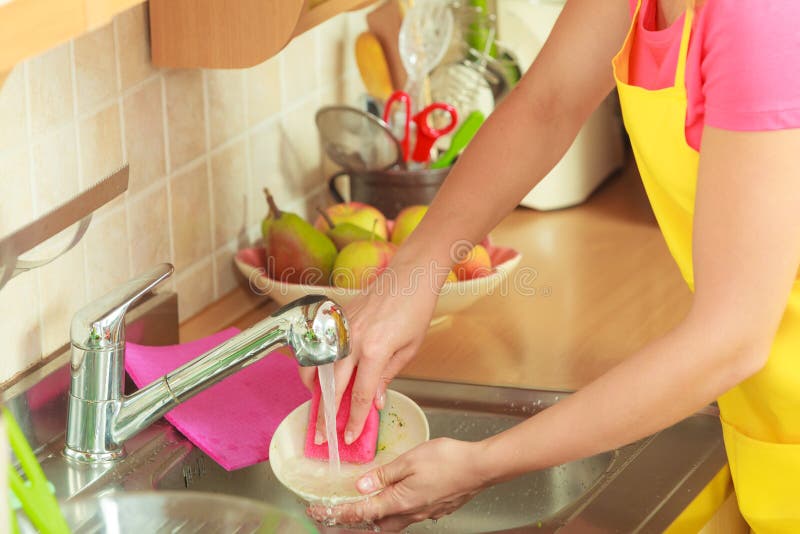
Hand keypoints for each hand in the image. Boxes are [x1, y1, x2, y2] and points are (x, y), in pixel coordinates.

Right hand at [298, 265, 439, 443]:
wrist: (407, 276)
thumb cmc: (414, 310)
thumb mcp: (408, 350)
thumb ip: (387, 377)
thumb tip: (374, 402)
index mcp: (374, 351)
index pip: (359, 395)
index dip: (353, 419)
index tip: (349, 437)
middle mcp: (351, 340)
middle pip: (332, 386)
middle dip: (326, 415)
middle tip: (320, 436)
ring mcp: (339, 328)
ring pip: (316, 367)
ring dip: (313, 390)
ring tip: (314, 407)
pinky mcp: (334, 319)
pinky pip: (316, 348)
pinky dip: (312, 366)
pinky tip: (316, 378)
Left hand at [308, 438, 488, 531]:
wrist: (481, 467)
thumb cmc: (448, 459)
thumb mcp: (409, 460)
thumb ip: (383, 474)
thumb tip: (360, 487)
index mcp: (399, 502)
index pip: (361, 513)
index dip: (337, 514)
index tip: (318, 513)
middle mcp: (410, 514)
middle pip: (374, 526)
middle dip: (352, 524)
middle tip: (334, 516)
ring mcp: (424, 514)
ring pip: (391, 524)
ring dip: (373, 520)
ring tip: (360, 510)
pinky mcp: (434, 509)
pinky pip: (407, 517)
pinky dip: (392, 514)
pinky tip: (393, 501)